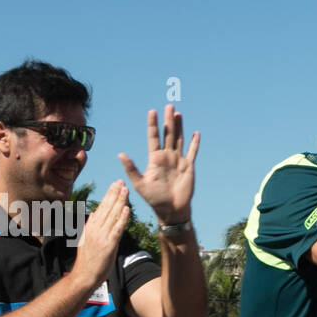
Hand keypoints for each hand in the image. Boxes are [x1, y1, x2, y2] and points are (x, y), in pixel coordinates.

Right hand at [71, 180, 130, 291]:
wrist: (84, 276)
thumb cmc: (87, 260)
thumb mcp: (86, 240)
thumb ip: (91, 227)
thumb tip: (94, 214)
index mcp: (90, 227)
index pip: (101, 207)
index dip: (109, 195)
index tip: (114, 185)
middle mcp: (95, 229)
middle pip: (106, 208)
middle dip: (114, 194)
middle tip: (121, 181)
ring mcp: (102, 236)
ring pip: (112, 215)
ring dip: (120, 201)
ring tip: (125, 190)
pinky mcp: (109, 245)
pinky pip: (117, 229)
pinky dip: (122, 219)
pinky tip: (127, 209)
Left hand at [119, 105, 199, 227]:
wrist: (171, 210)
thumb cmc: (155, 199)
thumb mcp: (140, 184)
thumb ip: (131, 169)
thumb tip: (120, 154)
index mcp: (155, 159)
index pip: (153, 137)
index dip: (153, 124)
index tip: (152, 111)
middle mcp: (166, 157)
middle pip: (167, 134)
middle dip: (168, 121)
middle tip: (168, 105)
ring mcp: (178, 161)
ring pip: (179, 140)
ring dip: (179, 127)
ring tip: (178, 114)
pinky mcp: (189, 167)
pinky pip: (192, 152)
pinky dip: (195, 143)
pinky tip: (195, 133)